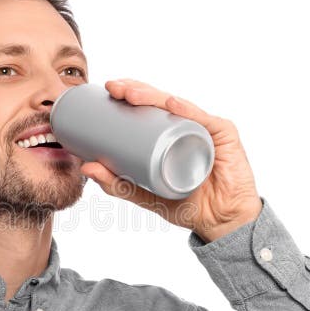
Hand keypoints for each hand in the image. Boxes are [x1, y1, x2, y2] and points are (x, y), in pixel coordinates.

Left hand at [79, 79, 262, 242]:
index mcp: (170, 132)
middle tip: (114, 88)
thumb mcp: (144, 194)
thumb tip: (86, 168)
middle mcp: (188, 125)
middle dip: (136, 90)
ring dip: (154, 96)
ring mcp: (206, 128)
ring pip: (178, 106)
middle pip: (160, 102)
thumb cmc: (186, 204)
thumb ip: (117, 184)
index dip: (130, 94)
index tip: (108, 90)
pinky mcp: (224, 135)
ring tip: (132, 95)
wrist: (220, 222)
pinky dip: (187, 111)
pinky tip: (171, 104)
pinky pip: (205, 120)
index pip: (149, 107)